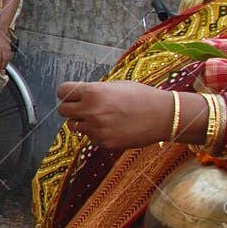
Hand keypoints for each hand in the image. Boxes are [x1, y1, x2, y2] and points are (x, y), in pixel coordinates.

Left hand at [0, 31, 12, 71]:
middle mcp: (3, 48)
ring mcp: (7, 48)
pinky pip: (10, 56)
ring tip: (3, 69)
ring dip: (6, 64)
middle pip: (5, 59)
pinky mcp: (9, 48)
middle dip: (3, 66)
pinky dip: (9, 60)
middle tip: (1, 71)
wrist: (0, 32)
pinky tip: (6, 63)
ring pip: (8, 58)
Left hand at [56, 79, 173, 150]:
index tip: (73, 95)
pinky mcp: (103, 142)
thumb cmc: (141, 96)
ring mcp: (95, 128)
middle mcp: (90, 110)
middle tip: (84, 108)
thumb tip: (76, 95)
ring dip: (83, 122)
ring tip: (103, 117)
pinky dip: (97, 133)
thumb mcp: (115, 85)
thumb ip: (93, 90)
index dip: (67, 93)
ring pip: (74, 126)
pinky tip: (113, 127)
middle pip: (63, 110)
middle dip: (71, 108)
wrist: (163, 116)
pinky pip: (90, 137)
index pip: (62, 91)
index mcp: (92, 92)